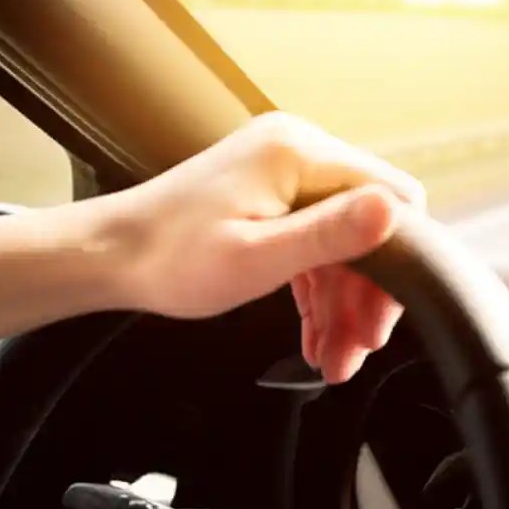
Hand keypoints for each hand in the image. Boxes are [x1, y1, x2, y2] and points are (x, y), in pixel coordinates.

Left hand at [101, 112, 425, 382]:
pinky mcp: (272, 194)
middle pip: (369, 224)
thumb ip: (329, 234)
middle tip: (357, 350)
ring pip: (345, 240)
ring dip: (344, 301)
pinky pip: (316, 241)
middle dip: (367, 293)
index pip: (392, 196)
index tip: (380, 319)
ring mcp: (284, 171)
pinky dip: (319, 289)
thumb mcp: (256, 257)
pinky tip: (315, 335)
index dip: (400, 262)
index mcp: (299, 153)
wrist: (108, 255)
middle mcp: (299, 150)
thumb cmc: (169, 259)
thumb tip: (395, 210)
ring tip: (334, 358)